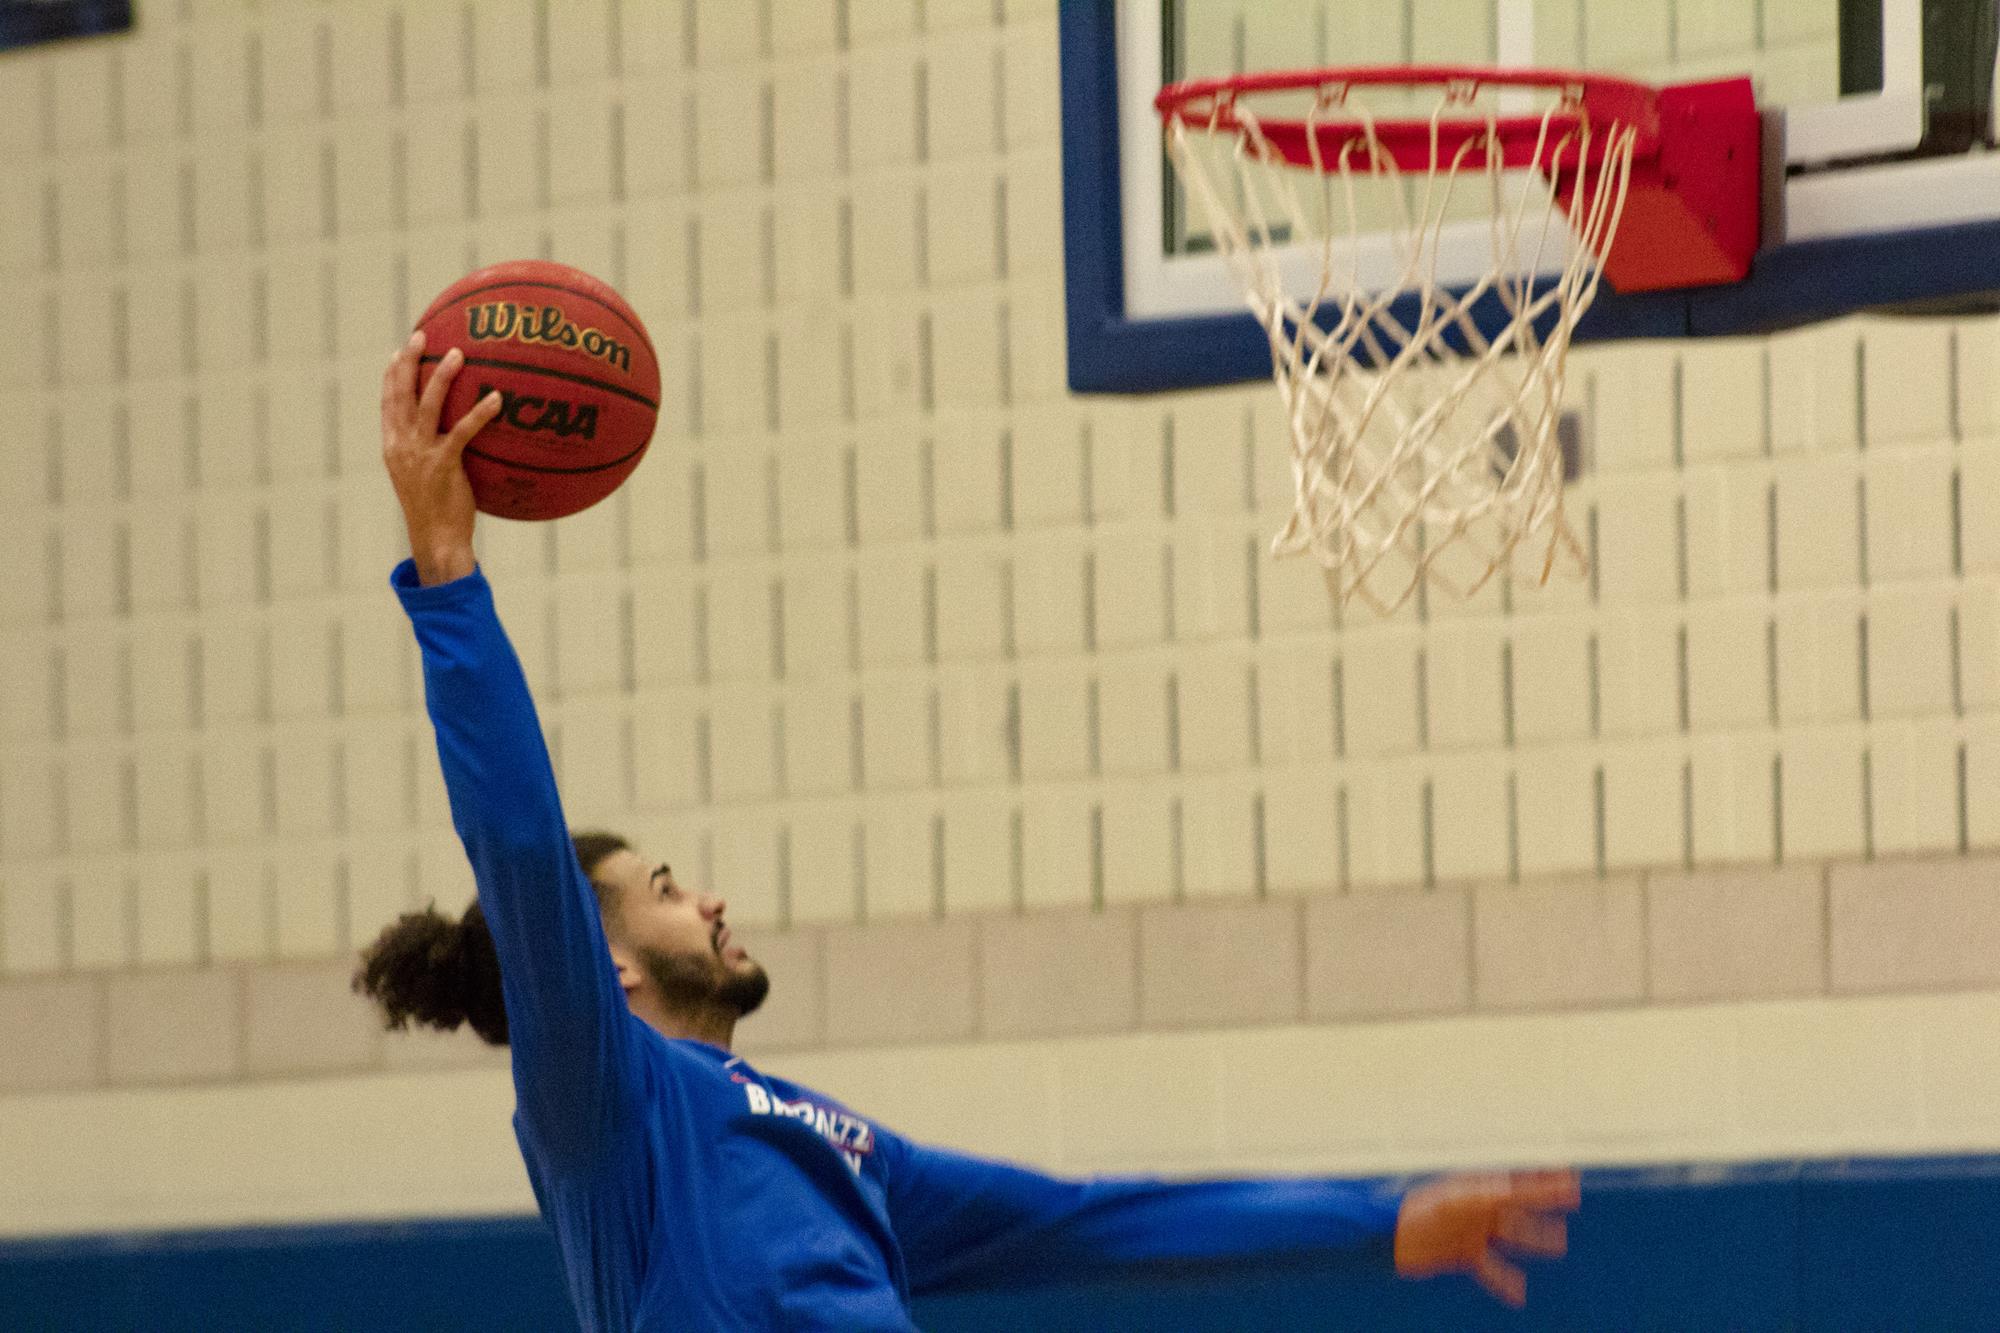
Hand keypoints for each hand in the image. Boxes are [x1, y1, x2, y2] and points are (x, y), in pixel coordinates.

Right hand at [380, 331, 502, 585]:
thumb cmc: (437, 511)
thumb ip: (428, 452)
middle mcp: (401, 446)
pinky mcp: (443, 465)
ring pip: (428, 405)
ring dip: (442, 376)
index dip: (392, 375)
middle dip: (409, 362)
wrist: (436, 541)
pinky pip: (463, 432)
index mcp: (393, 446)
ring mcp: (420, 454)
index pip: (388, 403)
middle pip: (401, 394)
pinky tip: (497, 398)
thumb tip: (451, 435)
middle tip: (422, 335)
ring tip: (458, 354)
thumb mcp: (424, 478)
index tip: (399, 352)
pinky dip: (480, 413)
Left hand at [1392, 1169, 1578, 1307]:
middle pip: (1521, 1206)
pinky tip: (1520, 1296)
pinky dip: (1505, 1282)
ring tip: (1558, 1243)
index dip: (1546, 1180)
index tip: (1571, 1175)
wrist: (1390, 1237)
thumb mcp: (1452, 1203)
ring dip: (1534, 1239)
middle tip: (1572, 1199)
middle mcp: (1478, 1209)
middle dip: (1546, 1203)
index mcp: (1479, 1191)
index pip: (1520, 1184)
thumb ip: (1480, 1197)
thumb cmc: (1418, 1212)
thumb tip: (1508, 1188)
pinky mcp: (1462, 1254)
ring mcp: (1472, 1232)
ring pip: (1512, 1236)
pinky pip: (1490, 1269)